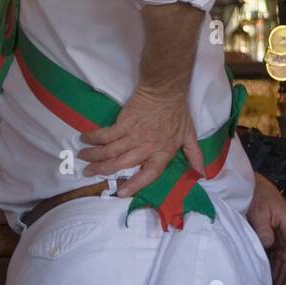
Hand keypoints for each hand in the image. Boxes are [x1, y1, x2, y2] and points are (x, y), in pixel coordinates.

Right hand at [78, 86, 204, 196]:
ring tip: (83, 159)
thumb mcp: (189, 136)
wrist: (165, 91)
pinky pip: (106, 134)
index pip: (149, 174)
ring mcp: (133, 135)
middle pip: (121, 163)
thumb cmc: (178, 114)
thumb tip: (202, 173)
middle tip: (88, 173)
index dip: (136, 184)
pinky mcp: (123, 123)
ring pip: (110, 151)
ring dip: (94, 156)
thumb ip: (194, 156)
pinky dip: (94, 138)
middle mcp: (146, 147)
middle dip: (103, 170)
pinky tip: (84, 139)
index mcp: (162, 153)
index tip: (121, 193)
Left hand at [245, 173, 285, 284]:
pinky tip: (273, 273)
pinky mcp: (271, 232)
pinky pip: (276, 250)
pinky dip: (276, 262)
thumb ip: (264, 230)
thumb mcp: (259, 212)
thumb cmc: (256, 196)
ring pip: (284, 254)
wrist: (247, 185)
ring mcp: (279, 231)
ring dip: (283, 268)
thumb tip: (269, 246)